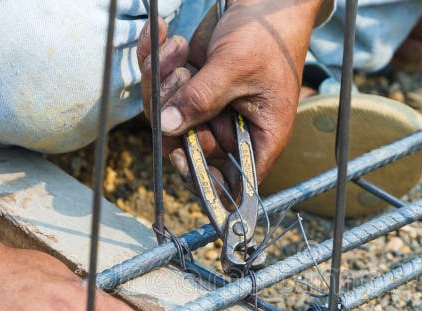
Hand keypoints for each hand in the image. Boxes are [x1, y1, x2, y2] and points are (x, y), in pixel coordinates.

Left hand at [137, 0, 322, 188]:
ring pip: (166, 115)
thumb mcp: (236, 67)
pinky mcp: (190, 88)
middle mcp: (230, 129)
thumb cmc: (267, 36)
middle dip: (173, 111)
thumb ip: (203, 98)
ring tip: (178, 47)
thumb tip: (169, 126)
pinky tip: (159, 33)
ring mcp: (207, 109)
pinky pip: (159, 86)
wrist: (264, 2)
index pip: (233, 182)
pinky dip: (154, 58)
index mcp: (258, 137)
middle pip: (187, 145)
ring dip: (162, 79)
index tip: (180, 157)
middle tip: (181, 74)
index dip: (205, 179)